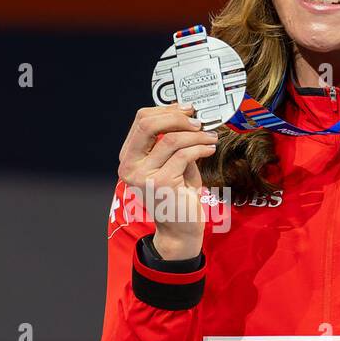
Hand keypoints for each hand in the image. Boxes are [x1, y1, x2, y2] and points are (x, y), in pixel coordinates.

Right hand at [117, 104, 218, 259]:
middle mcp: (130, 166)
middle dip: (177, 117)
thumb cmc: (178, 196)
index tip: (187, 110)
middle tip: (198, 121)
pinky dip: (200, 148)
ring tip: (210, 138)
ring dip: (196, 135)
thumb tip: (188, 115)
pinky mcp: (161, 183)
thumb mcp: (172, 163)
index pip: (141, 120)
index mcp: (129, 158)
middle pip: (147, 123)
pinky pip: (184, 155)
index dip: (166, 110)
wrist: (180, 230)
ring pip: (172, 139)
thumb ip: (172, 141)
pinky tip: (209, 149)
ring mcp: (143, 176)